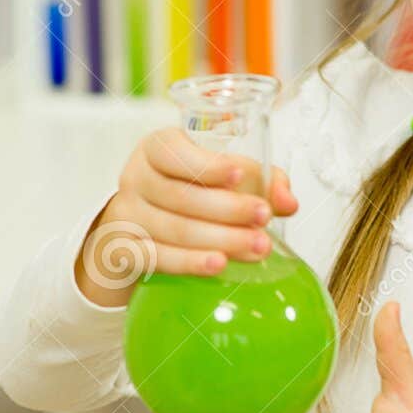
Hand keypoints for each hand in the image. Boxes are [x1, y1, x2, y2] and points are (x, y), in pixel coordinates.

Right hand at [75, 127, 297, 306]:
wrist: (135, 228)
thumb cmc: (185, 191)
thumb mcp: (217, 175)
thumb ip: (259, 180)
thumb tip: (288, 201)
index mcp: (157, 148)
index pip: (174, 151)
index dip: (207, 164)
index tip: (240, 175)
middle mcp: (136, 177)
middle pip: (181, 195)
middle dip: (228, 209)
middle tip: (265, 218)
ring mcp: (126, 215)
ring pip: (174, 229)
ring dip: (220, 239)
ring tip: (258, 247)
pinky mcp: (124, 250)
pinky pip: (158, 258)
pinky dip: (190, 262)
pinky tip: (218, 264)